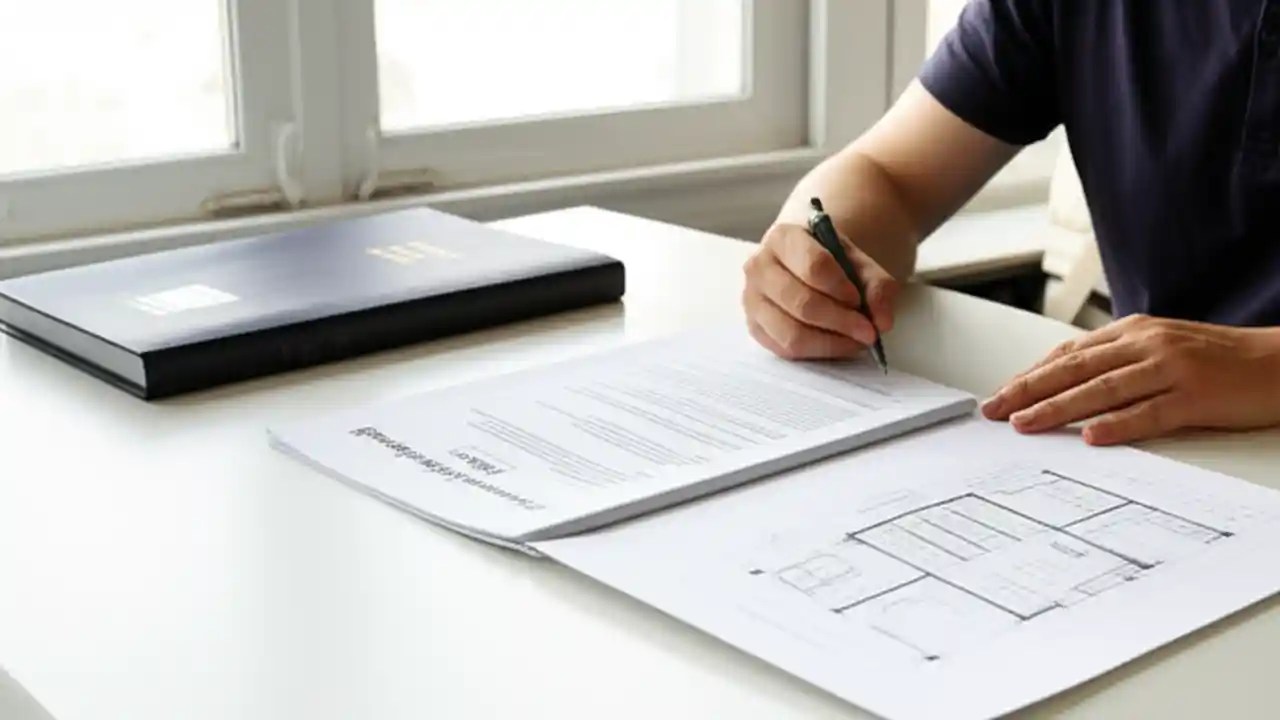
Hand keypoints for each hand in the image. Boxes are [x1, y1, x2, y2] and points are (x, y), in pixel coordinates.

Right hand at [742, 223, 898, 359]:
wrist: (804, 265)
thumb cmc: (831, 262)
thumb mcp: (859, 263)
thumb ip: (877, 286)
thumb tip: (882, 321)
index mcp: (784, 238)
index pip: (814, 266)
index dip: (841, 288)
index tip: (859, 300)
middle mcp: (760, 267)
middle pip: (802, 303)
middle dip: (841, 321)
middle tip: (868, 331)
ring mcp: (752, 299)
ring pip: (791, 333)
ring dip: (831, 343)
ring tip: (856, 340)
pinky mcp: (755, 327)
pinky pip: (785, 349)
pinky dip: (817, 352)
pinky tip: (837, 345)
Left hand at [981, 314, 1279, 444]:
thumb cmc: (1218, 360)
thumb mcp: (1161, 349)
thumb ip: (1117, 361)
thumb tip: (1066, 381)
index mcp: (1135, 332)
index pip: (1070, 354)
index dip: (1031, 375)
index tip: (1001, 394)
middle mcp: (1147, 345)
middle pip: (1075, 369)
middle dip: (1028, 390)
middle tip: (994, 409)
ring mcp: (1172, 369)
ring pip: (1103, 389)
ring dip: (1058, 407)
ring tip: (1025, 423)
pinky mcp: (1197, 396)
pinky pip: (1150, 413)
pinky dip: (1118, 425)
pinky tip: (1090, 436)